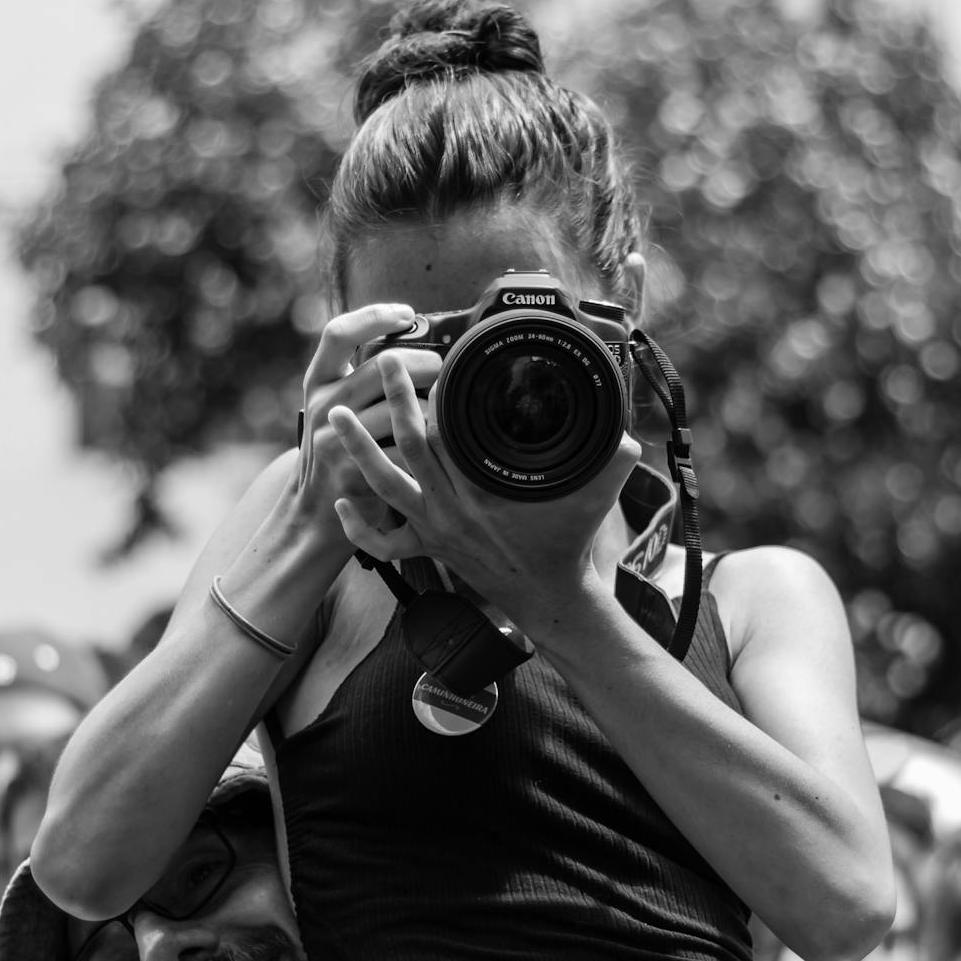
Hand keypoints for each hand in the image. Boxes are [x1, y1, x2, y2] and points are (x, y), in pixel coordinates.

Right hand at [290, 305, 441, 544]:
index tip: (406, 315)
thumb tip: (411, 337)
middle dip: (422, 363)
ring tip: (446, 409)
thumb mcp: (335, 405)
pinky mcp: (353, 472)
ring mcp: (333, 441)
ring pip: (398, 410)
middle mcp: (321, 406)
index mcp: (317, 381)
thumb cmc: (337, 449)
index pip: (338, 332)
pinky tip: (443, 445)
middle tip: (443, 369)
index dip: (373, 316)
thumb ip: (361, 376)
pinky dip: (428, 446)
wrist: (313, 512)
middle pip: (380, 367)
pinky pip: (403, 451)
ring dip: (431, 408)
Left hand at [327, 349, 641, 628]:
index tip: (432, 366)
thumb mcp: (594, 496)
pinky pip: (383, 544)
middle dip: (392, 401)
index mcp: (485, 492)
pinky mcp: (428, 550)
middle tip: (381, 361)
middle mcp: (451, 509)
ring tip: (333, 415)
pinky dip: (359, 528)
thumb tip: (627, 432)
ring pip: (382, 487)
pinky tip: (341, 504)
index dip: (436, 398)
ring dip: (356, 450)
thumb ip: (611, 460)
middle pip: (408, 448)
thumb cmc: (567, 544)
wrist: (549, 598)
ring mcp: (434, 531)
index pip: (449, 435)